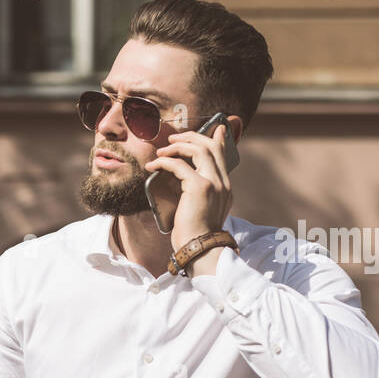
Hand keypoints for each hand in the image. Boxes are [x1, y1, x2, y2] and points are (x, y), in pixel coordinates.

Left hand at [145, 123, 233, 249]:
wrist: (199, 249)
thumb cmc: (195, 236)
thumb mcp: (201, 211)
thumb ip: (199, 194)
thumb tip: (184, 183)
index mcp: (225, 188)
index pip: (223, 155)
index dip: (217, 139)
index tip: (213, 128)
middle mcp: (223, 183)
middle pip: (211, 146)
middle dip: (192, 137)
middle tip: (175, 138)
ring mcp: (214, 183)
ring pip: (199, 150)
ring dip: (178, 146)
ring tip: (163, 149)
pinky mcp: (199, 187)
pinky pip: (180, 165)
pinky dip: (164, 161)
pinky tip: (153, 165)